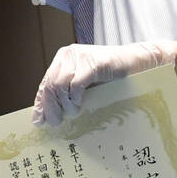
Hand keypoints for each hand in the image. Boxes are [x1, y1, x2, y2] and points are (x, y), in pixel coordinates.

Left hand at [33, 41, 174, 125]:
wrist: (137, 63)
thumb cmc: (111, 76)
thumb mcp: (84, 84)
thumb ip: (67, 93)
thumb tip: (50, 114)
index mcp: (63, 59)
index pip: (45, 82)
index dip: (41, 103)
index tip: (39, 120)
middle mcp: (68, 55)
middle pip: (50, 84)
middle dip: (50, 107)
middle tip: (55, 122)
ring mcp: (80, 57)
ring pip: (59, 84)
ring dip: (64, 103)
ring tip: (72, 113)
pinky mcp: (93, 62)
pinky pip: (76, 83)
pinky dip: (75, 97)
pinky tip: (79, 104)